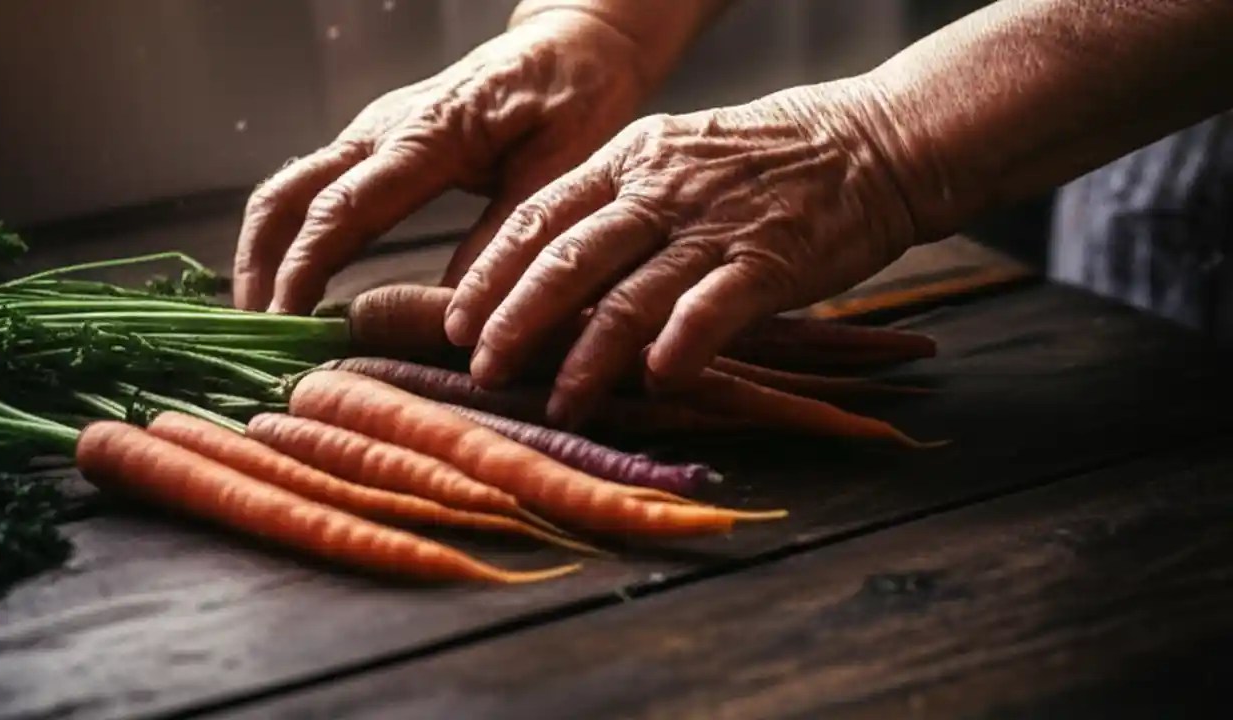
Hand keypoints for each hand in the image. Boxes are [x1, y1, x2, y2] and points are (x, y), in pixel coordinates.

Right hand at [232, 10, 648, 312]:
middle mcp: (383, 129)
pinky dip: (293, 237)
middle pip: (289, 195)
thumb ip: (510, 233)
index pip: (344, 207)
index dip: (306, 268)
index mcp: (428, 134)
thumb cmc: (574, 96)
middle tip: (256, 336)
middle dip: (263, 266)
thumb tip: (458, 313)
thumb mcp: (561, 162)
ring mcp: (373, 133)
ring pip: (290, 190)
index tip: (286, 322)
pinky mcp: (376, 144)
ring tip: (265, 321)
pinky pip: (314, 189)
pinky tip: (298, 288)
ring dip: (266, 253)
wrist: (570, 43)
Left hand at [444, 79, 922, 426]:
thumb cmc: (769, 162)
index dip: (491, 274)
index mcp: (631, 158)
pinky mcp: (770, 259)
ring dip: (585, 358)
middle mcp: (661, 189)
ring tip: (558, 402)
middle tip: (481, 370)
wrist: (874, 143)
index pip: (540, 217)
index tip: (456, 322)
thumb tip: (557, 278)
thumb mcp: (680, 159)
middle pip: (567, 259)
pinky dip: (678, 348)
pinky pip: (711, 309)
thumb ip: (622, 209)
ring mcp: (715, 225)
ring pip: (628, 296)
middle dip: (515, 321)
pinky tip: (655, 382)